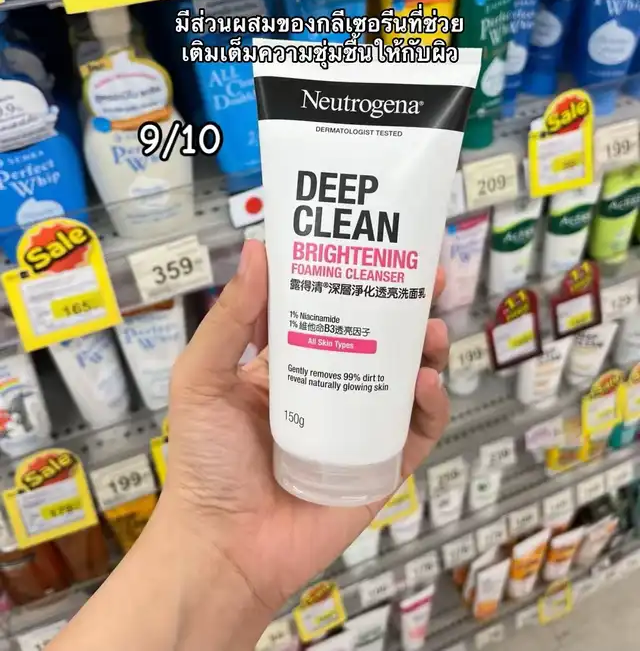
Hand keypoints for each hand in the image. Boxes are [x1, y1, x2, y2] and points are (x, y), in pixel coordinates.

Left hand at [161, 239, 449, 618]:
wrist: (223, 547)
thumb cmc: (206, 460)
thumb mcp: (204, 377)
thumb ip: (230, 317)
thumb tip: (258, 249)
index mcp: (291, 366)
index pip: (332, 310)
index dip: (358, 279)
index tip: (381, 247)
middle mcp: (330, 390)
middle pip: (380, 339)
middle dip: (408, 307)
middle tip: (431, 279)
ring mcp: (360, 428)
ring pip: (406, 379)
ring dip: (426, 349)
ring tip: (431, 328)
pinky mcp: (381, 466)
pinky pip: (417, 431)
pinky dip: (430, 404)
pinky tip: (423, 382)